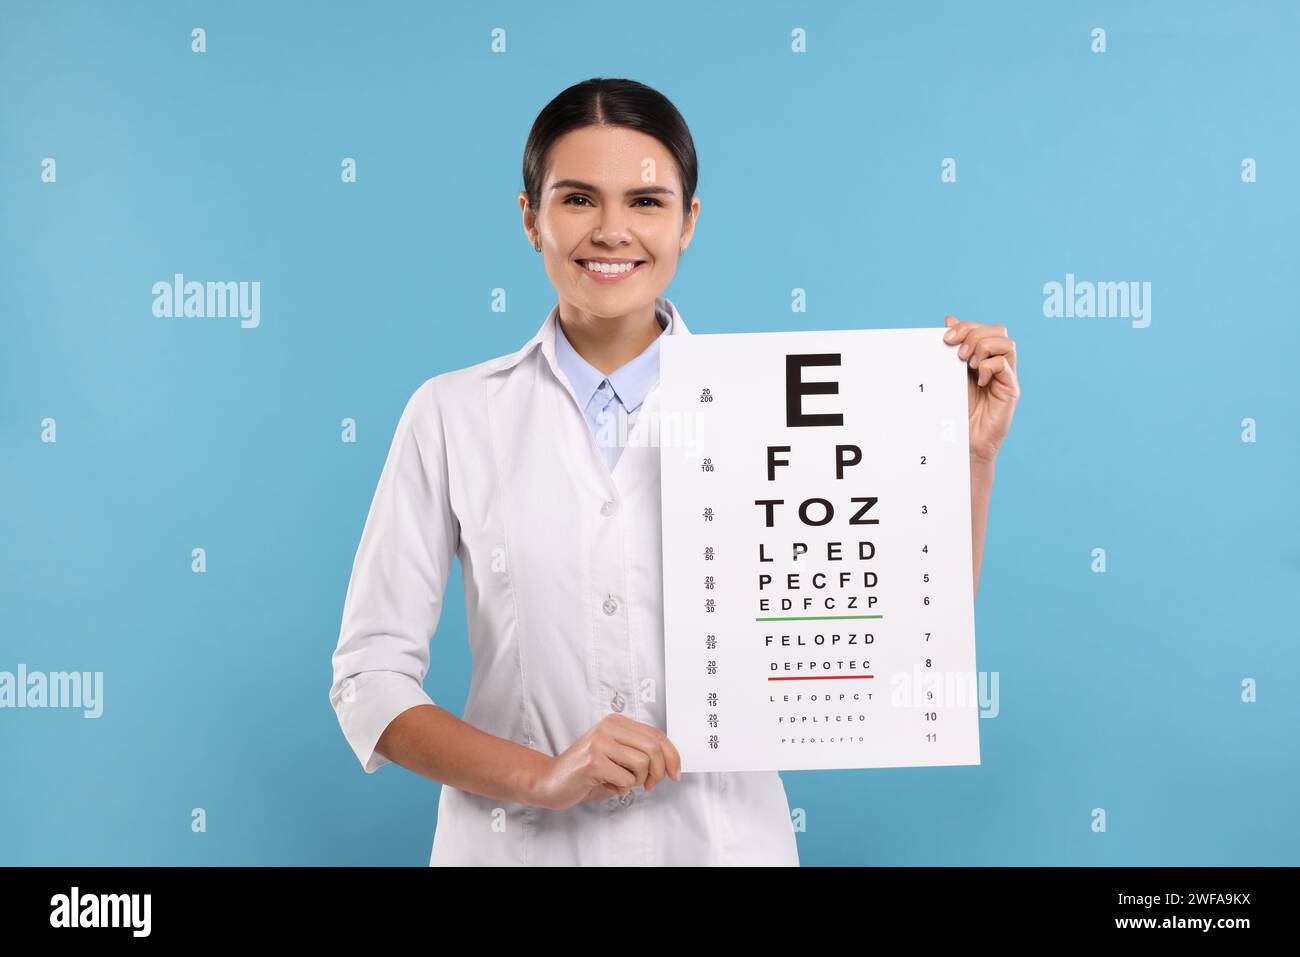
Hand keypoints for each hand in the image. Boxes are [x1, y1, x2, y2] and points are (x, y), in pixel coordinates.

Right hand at [527, 714, 682, 810]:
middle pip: (654, 749)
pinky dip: (622, 788)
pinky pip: (626, 779)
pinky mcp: (594, 762)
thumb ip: (639, 752)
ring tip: (622, 783)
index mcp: (616, 722)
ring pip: (642, 764)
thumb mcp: (616, 755)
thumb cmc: (585, 771)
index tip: (675, 773)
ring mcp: (600, 743)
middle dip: (658, 772)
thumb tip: (669, 763)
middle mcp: (609, 727)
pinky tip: (609, 786)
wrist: (550, 781)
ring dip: (637, 781)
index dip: (672, 756)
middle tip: (650, 785)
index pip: (657, 735)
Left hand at [943, 315, 1020, 463]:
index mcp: (983, 358)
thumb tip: (949, 319)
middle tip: (956, 353)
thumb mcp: (949, 373)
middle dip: (973, 334)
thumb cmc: (955, 410)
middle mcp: (998, 365)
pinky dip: (988, 366)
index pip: (984, 329)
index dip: (966, 327)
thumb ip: (952, 349)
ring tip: (967, 365)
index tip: (945, 338)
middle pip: (998, 330)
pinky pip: (1005, 365)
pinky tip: (978, 381)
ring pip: (1007, 343)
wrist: (962, 441)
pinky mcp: (1010, 390)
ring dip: (982, 348)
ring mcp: (1006, 377)